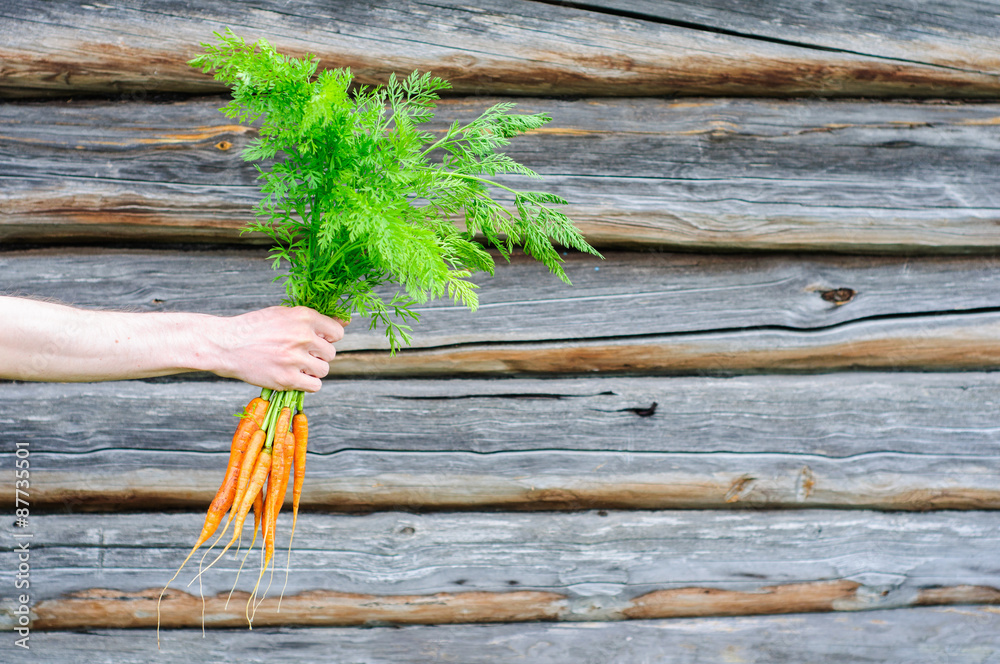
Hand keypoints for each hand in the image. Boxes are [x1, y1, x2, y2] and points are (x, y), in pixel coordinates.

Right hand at [206, 306, 346, 391]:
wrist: (226, 344)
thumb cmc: (255, 328)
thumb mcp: (284, 314)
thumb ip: (315, 319)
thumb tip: (345, 321)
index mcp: (304, 316)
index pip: (337, 332)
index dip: (327, 338)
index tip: (315, 341)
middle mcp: (302, 336)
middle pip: (331, 353)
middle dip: (318, 355)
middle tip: (299, 354)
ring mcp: (295, 358)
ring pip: (324, 370)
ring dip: (313, 370)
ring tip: (294, 365)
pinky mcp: (287, 378)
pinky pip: (315, 386)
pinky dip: (307, 383)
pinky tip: (294, 376)